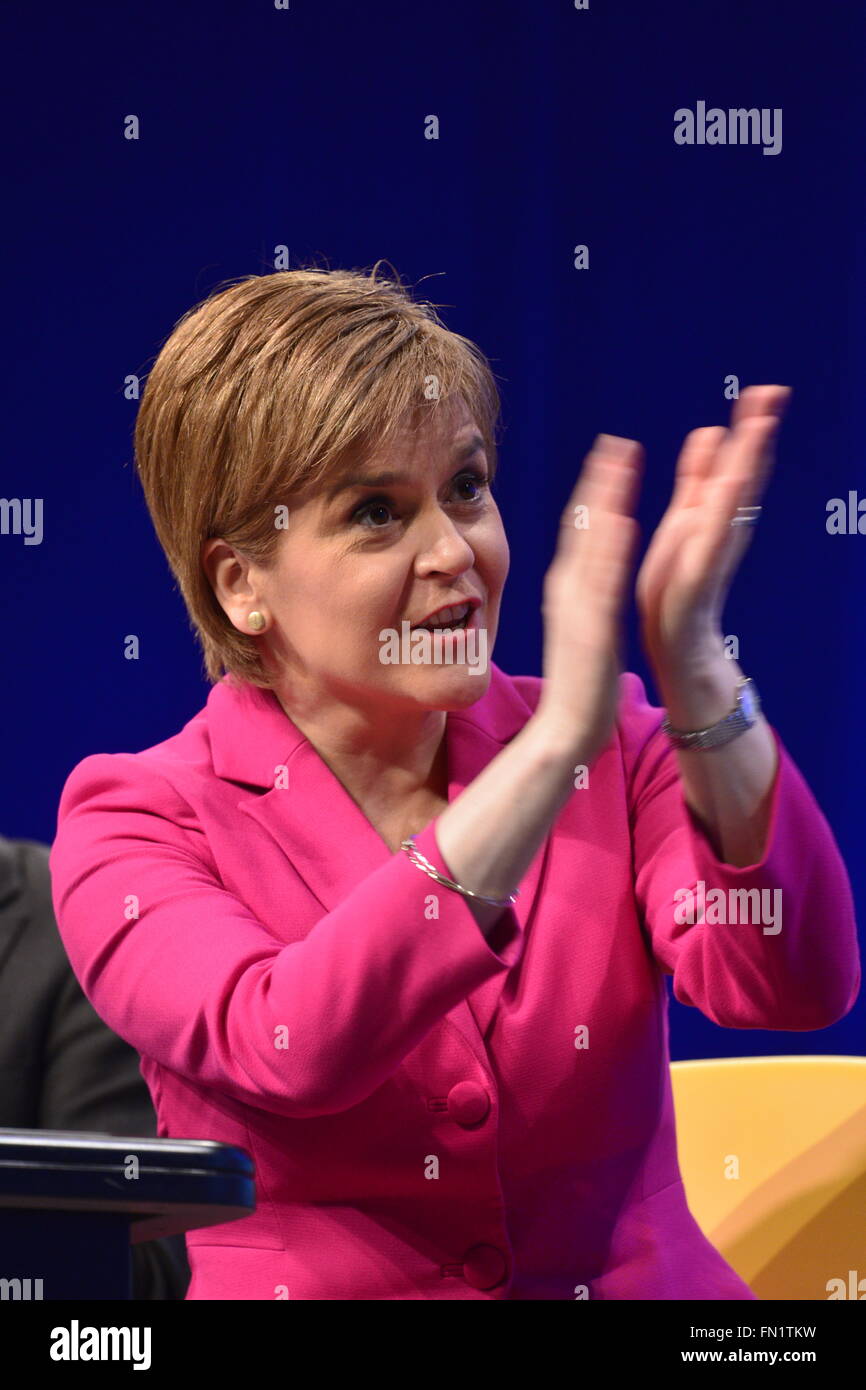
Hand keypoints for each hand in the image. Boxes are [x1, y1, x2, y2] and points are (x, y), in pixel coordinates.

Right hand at [535, 434, 642, 761]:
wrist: (566, 730)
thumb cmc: (578, 686)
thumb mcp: (581, 630)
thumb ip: (584, 600)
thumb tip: (589, 579)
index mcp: (567, 591)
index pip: (579, 532)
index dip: (595, 493)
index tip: (610, 458)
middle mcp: (567, 592)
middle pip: (582, 527)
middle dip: (600, 484)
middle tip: (615, 443)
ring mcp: (576, 608)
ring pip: (590, 545)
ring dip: (605, 502)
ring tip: (621, 466)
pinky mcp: (589, 629)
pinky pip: (600, 582)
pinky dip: (609, 550)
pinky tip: (622, 522)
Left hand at [635, 385, 791, 669]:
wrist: (677, 642)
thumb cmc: (679, 582)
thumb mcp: (686, 519)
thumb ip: (699, 478)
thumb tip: (712, 431)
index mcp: (714, 512)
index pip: (738, 461)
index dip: (751, 427)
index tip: (765, 390)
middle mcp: (721, 528)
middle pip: (744, 473)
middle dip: (756, 434)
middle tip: (773, 394)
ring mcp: (712, 551)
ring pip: (732, 501)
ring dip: (746, 464)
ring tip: (758, 427)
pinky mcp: (697, 576)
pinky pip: (709, 541)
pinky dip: (719, 514)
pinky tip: (727, 486)